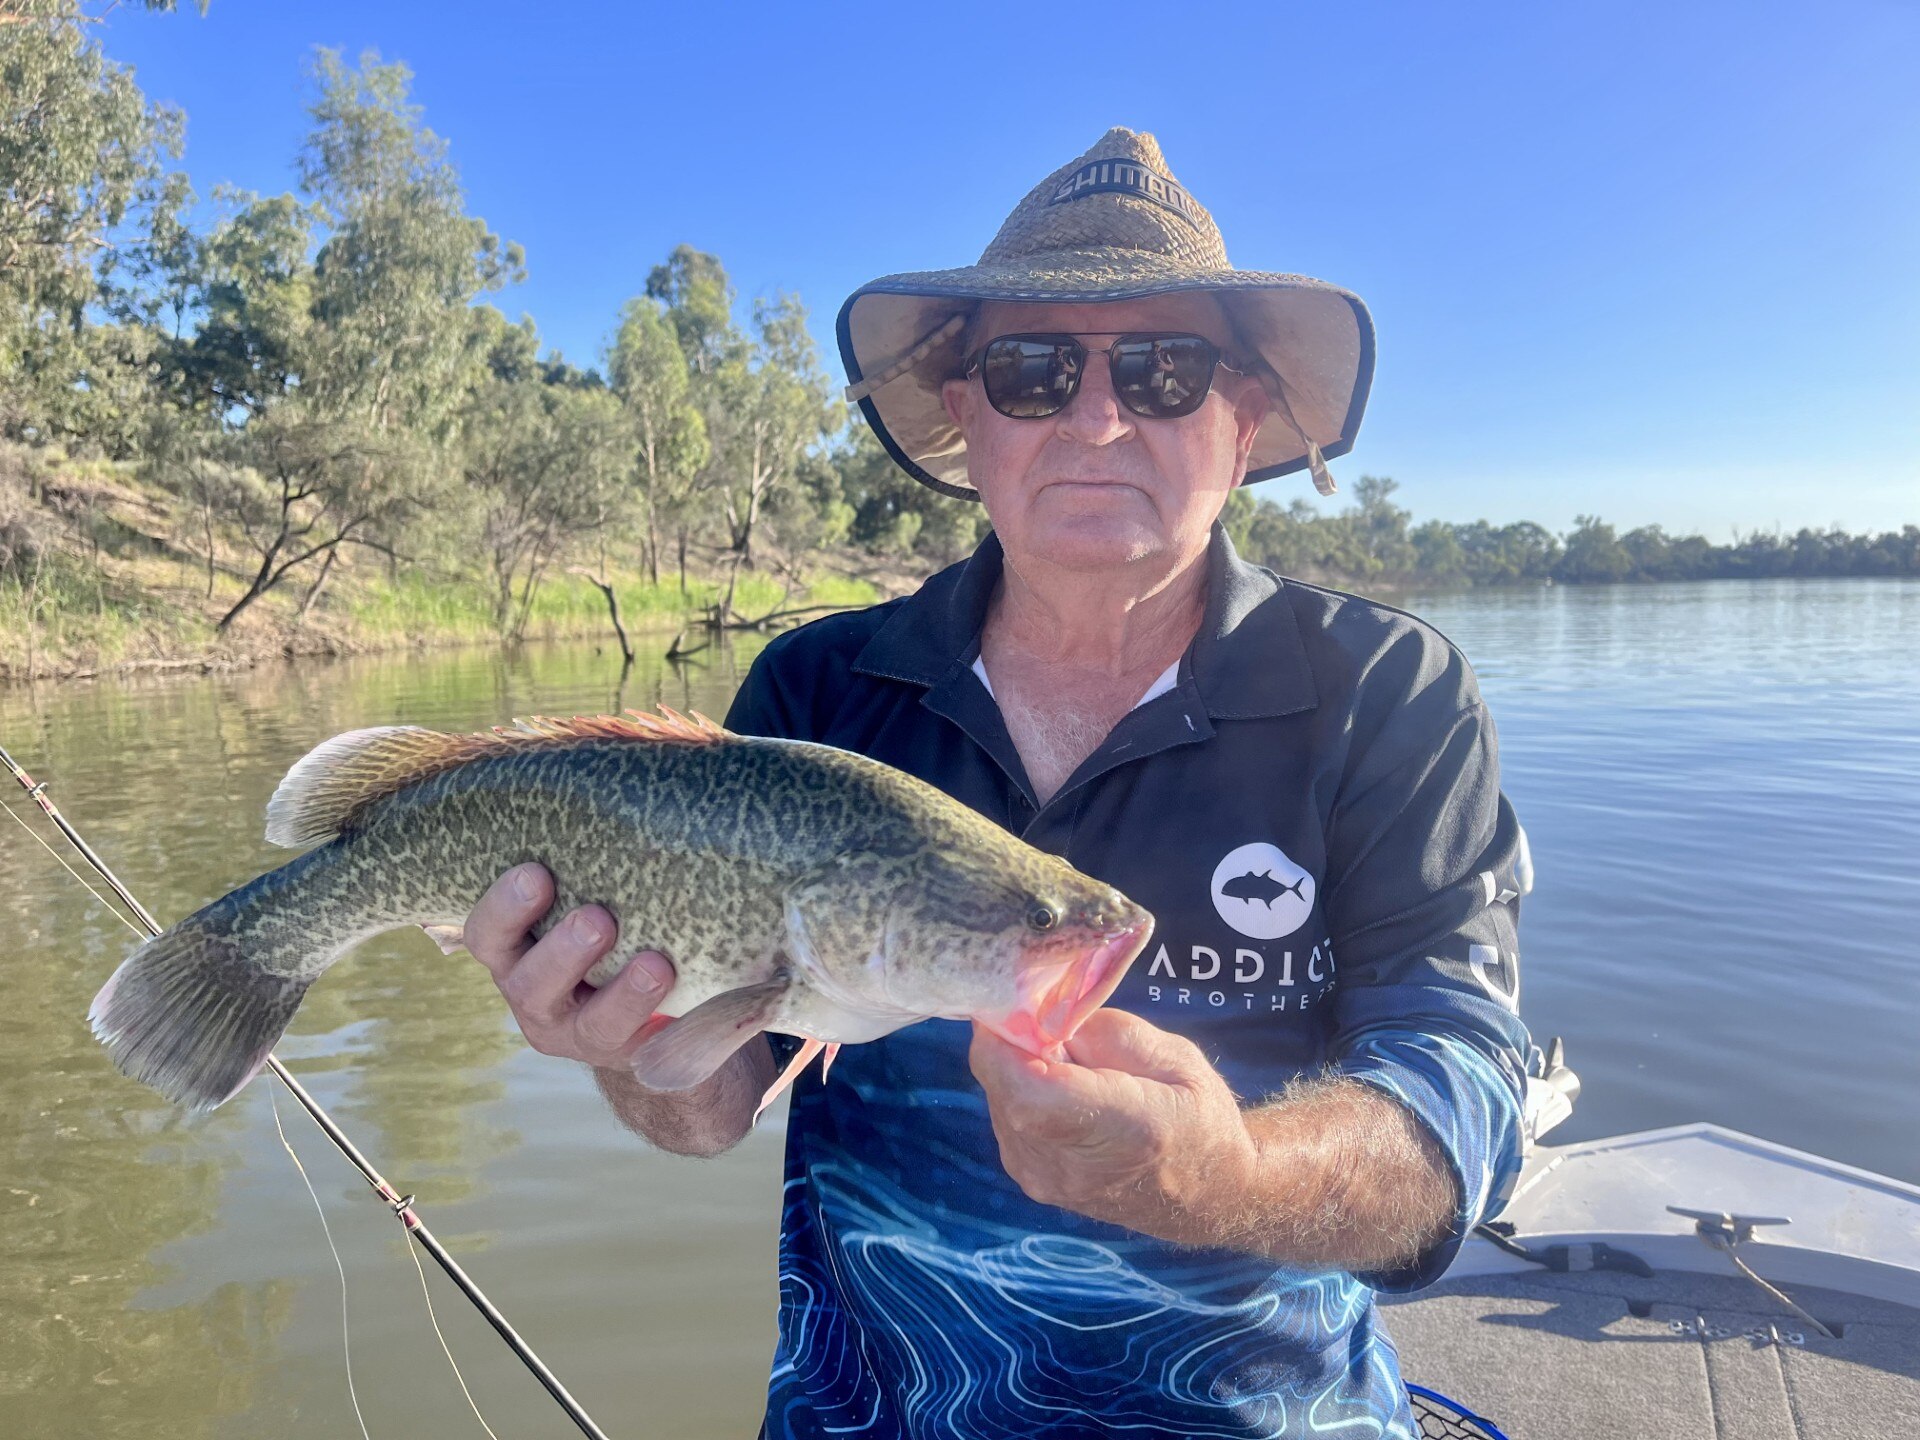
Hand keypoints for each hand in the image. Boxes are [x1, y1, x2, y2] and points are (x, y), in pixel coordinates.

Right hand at [466, 863, 675, 1070]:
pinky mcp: (633, 1056)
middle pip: (531, 984)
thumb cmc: (612, 919)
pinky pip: (649, 1047)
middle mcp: (539, 997)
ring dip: (623, 994)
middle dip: (563, 951)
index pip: (488, 934)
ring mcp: (584, 1034)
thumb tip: (623, 762)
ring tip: (655, 964)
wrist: (650, 1003)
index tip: (537, 872)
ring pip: (595, 1024)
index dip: (504, 908)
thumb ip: (588, 852)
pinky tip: (689, 999)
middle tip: (597, 918)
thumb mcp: (589, 891)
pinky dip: (669, 1022)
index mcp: (517, 951)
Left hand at [967, 1009, 1260, 1247]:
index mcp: (1125, 1131)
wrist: (1207, 1198)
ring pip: (998, 1096)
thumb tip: (1040, 1012)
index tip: (1019, 996)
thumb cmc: (1200, 1116)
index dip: (1006, 1038)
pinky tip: (1061, 1087)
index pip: (1027, 1091)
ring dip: (1018, 1064)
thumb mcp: (1176, 1055)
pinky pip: (1005, 1114)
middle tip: (1048, 1014)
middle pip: (1004, 1087)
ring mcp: (1045, 1180)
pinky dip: (1022, 1088)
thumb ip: (1106, 1030)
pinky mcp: (1030, 1180)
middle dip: (1014, 1039)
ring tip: (1068, 1059)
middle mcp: (1073, 1167)